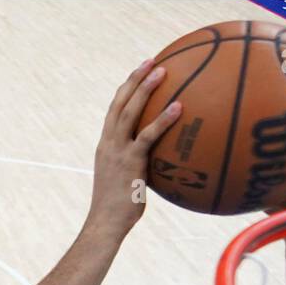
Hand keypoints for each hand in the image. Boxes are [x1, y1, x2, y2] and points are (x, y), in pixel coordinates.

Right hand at [88, 60, 181, 235]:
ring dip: (145, 88)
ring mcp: (117, 150)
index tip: (138, 74)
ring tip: (163, 70)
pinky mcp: (130, 160)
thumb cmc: (119, 210)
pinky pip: (148, 135)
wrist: (105, 223)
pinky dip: (163, 119)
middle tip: (151, 61)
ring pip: (129, 111)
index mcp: (106, 145)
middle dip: (134, 79)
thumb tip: (163, 167)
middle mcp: (109, 142)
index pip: (114, 111)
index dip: (125, 90)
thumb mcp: (128, 183)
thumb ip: (141, 169)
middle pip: (119, 102)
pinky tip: (179, 107)